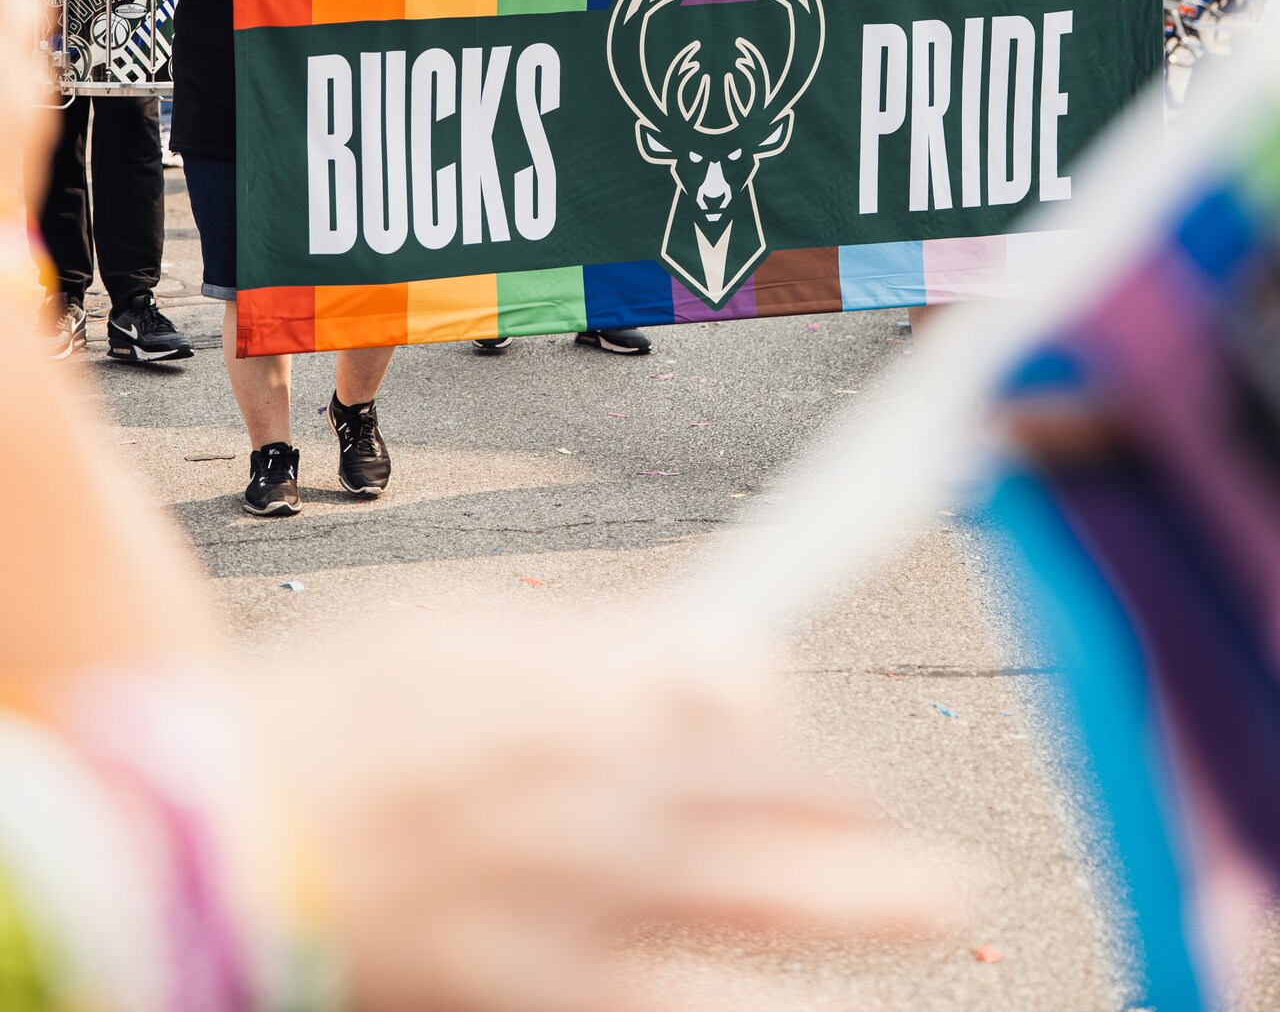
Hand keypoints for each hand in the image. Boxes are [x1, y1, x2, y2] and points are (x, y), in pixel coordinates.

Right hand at [268, 613, 963, 1011]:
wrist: (224, 841)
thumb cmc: (328, 714)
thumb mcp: (457, 629)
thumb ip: (585, 648)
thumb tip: (685, 655)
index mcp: (595, 688)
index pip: (746, 684)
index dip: (783, 695)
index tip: (798, 704)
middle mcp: (619, 793)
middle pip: (786, 798)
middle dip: (861, 812)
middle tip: (922, 837)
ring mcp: (594, 906)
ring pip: (770, 904)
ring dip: (868, 899)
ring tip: (938, 901)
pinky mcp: (548, 989)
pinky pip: (678, 1010)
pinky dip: (743, 1006)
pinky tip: (796, 1009)